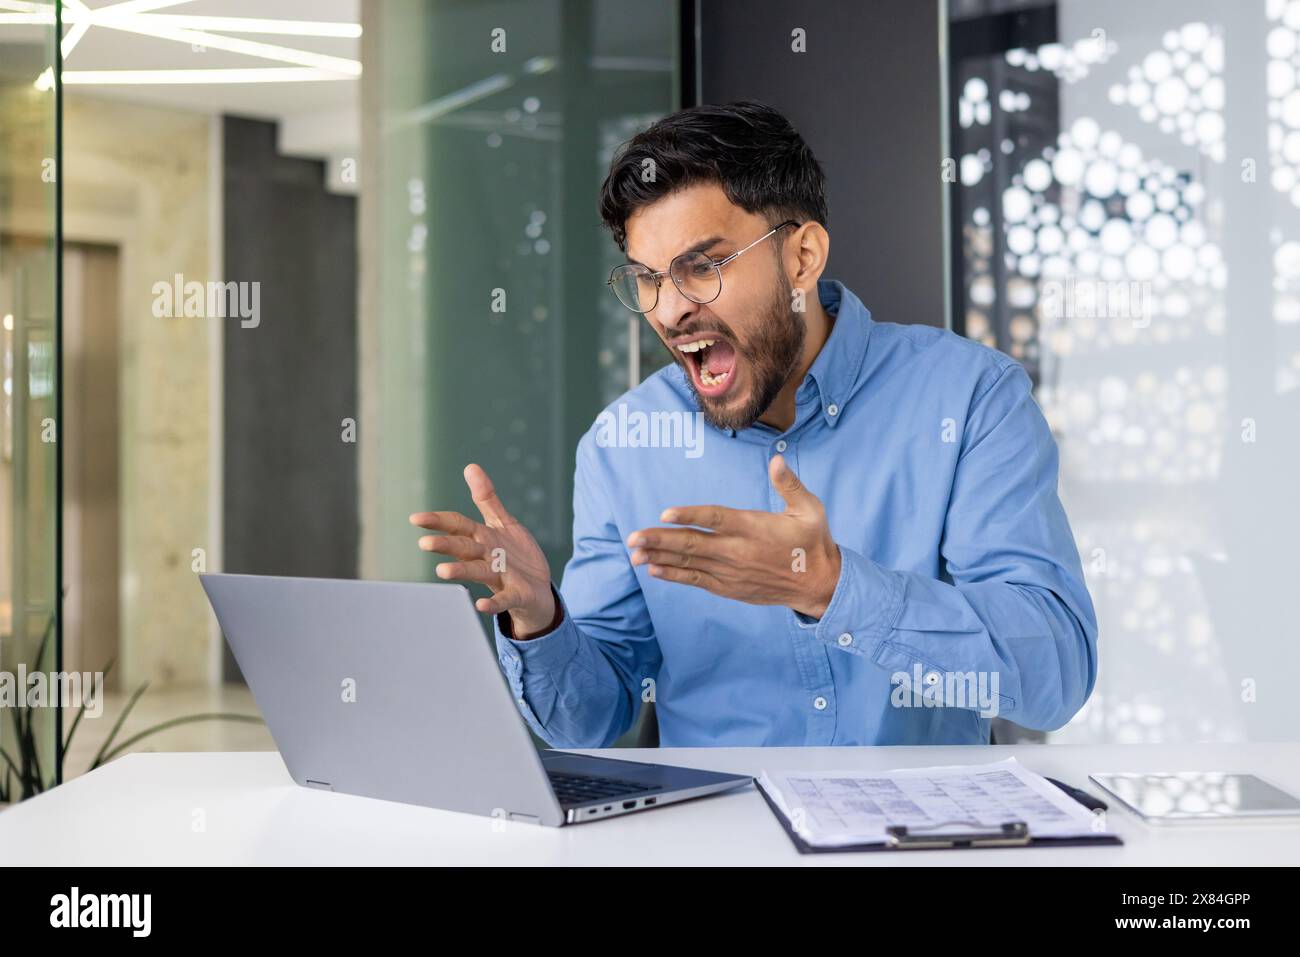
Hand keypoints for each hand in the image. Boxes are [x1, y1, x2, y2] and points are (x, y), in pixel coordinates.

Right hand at [409, 464, 556, 638]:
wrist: (539, 590)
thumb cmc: (515, 556)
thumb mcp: (503, 523)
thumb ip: (486, 499)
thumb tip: (470, 466)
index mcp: (482, 538)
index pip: (457, 526)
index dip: (438, 522)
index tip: (416, 519)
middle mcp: (487, 557)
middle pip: (464, 548)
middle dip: (445, 545)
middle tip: (424, 544)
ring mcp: (500, 576)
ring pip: (478, 572)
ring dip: (460, 571)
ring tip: (442, 572)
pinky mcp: (515, 594)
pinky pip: (503, 598)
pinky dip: (493, 602)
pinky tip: (481, 605)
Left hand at [626, 455, 841, 618]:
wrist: (818, 585)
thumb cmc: (812, 542)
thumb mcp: (809, 509)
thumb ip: (790, 484)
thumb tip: (776, 460)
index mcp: (754, 528)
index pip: (716, 519)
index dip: (690, 516)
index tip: (665, 513)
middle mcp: (738, 551)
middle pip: (693, 544)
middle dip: (659, 540)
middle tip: (632, 537)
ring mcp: (731, 572)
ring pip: (689, 563)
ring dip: (659, 557)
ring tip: (634, 554)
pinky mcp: (729, 587)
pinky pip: (696, 581)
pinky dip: (674, 575)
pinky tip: (654, 569)